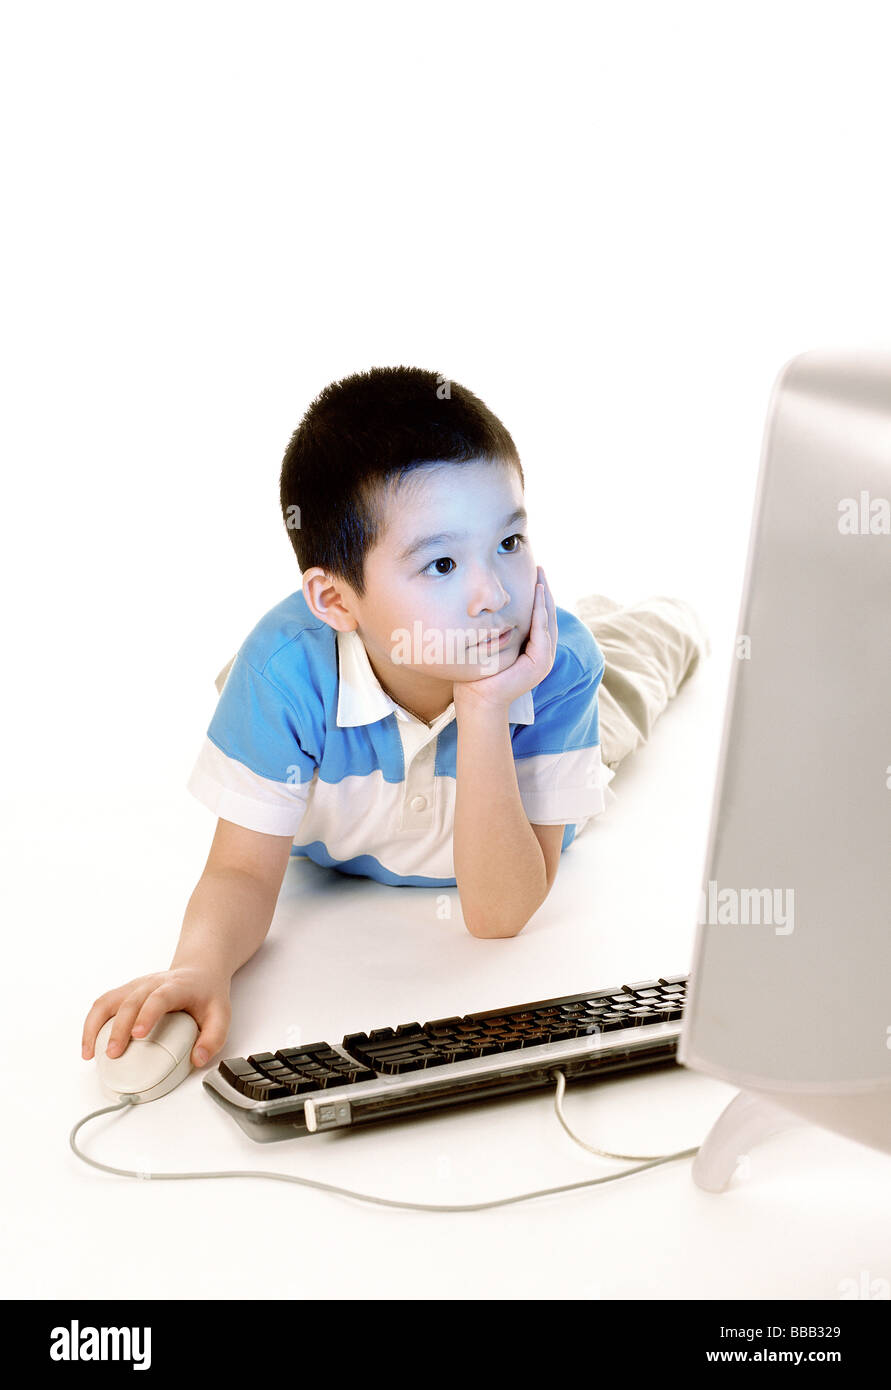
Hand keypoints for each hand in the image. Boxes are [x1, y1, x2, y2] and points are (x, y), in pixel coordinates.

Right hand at [82, 966, 231, 1068]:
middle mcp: (152, 983)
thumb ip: (213, 1038)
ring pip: (108, 1001)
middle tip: (114, 1054)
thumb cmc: (207, 994)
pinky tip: (89, 1046)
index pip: (159, 997)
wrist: (198, 970)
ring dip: (95, 1026)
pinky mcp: (125, 992)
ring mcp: (135, 986)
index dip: (147, 1014)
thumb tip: (197, 1059)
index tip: (139, 1034)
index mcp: (176, 987)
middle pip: (129, 1002)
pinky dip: (91, 1024)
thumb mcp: (221, 1014)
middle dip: (118, 1029)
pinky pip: (102, 1005)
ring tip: (90, 1054)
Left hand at [453, 565, 557, 713]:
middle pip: (547, 615)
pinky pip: (542, 633)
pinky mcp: (540, 664)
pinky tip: (538, 598)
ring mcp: (544, 659)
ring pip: (548, 621)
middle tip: (540, 569)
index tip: (532, 574)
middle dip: (544, 591)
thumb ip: (496, 627)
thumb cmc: (477, 672)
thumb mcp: (489, 643)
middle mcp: (542, 652)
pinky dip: (541, 614)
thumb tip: (486, 605)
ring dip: (545, 598)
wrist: (477, 698)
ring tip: (540, 578)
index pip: (539, 616)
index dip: (537, 595)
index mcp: (532, 648)